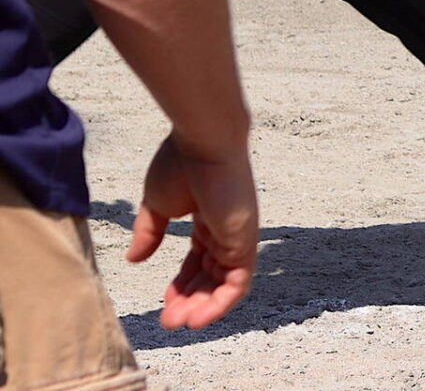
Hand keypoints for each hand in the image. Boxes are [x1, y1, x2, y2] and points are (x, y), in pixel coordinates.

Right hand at [126, 132, 258, 329]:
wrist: (204, 144)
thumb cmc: (181, 164)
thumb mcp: (157, 204)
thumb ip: (149, 232)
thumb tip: (134, 259)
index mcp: (207, 218)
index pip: (199, 258)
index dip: (182, 282)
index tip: (164, 300)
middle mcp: (226, 230)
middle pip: (211, 274)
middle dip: (190, 300)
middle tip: (169, 321)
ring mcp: (238, 236)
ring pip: (225, 284)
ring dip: (203, 307)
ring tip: (179, 323)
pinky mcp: (246, 242)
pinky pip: (239, 282)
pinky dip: (221, 303)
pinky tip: (199, 319)